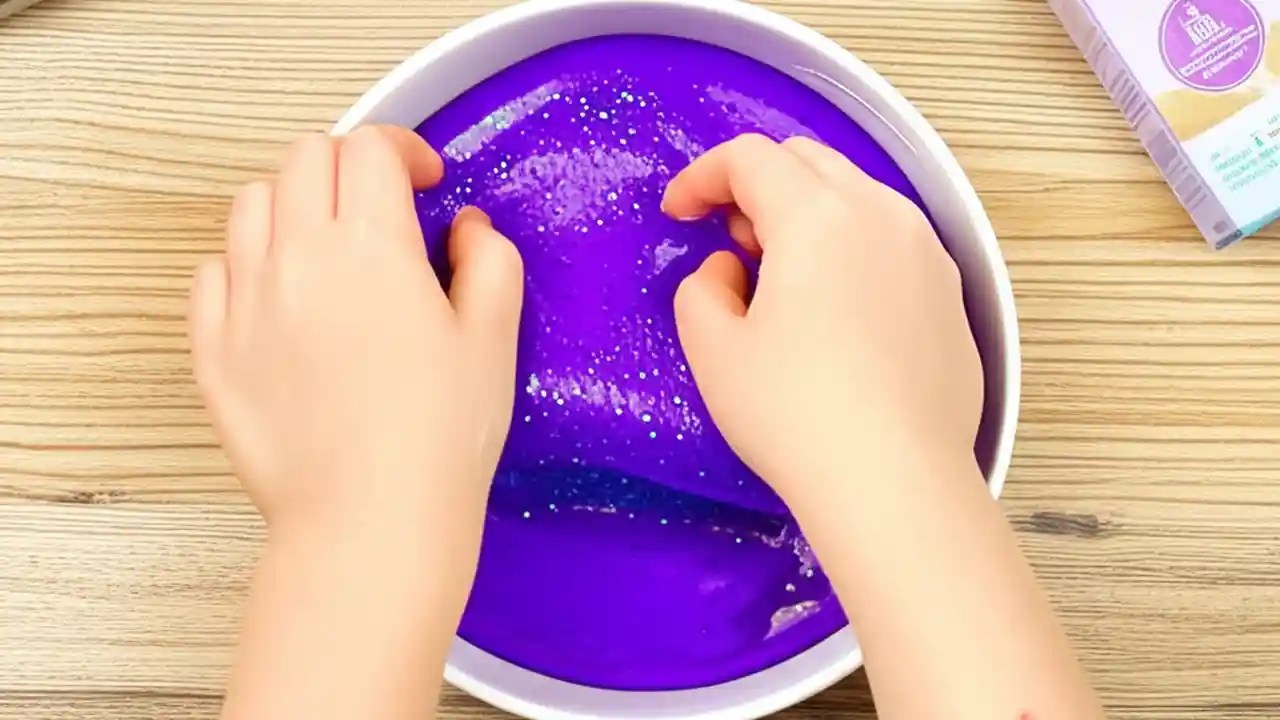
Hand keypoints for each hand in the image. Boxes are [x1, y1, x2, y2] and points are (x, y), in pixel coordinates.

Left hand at [189, 126, 523, 536]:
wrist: (371, 522)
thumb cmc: (441, 437)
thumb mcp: (493, 340)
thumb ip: (488, 261)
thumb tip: (466, 228)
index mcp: (372, 247)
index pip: (370, 148)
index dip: (403, 149)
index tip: (425, 181)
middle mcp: (297, 258)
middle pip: (305, 159)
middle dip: (349, 167)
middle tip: (380, 209)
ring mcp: (245, 303)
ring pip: (251, 204)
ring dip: (293, 205)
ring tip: (325, 248)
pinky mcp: (213, 350)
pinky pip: (211, 272)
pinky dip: (245, 263)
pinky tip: (280, 295)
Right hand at [662, 134, 981, 504]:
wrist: (897, 482)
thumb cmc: (794, 414)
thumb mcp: (714, 351)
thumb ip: (702, 289)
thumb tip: (730, 270)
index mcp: (818, 216)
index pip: (750, 157)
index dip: (701, 176)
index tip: (678, 216)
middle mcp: (882, 214)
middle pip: (808, 160)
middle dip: (756, 184)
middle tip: (728, 242)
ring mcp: (927, 251)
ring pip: (857, 195)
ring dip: (807, 211)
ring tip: (781, 277)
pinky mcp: (950, 293)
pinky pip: (891, 239)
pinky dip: (850, 245)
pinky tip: (835, 310)